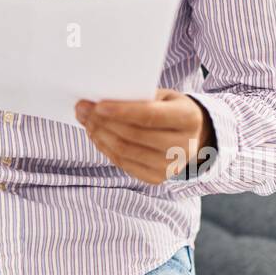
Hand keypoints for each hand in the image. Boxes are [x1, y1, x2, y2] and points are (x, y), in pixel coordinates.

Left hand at [75, 88, 215, 184]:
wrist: (193, 136)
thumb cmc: (171, 109)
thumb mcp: (163, 96)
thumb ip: (139, 97)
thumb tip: (100, 101)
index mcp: (188, 118)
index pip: (150, 116)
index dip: (122, 111)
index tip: (98, 105)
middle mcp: (184, 146)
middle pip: (134, 135)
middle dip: (103, 121)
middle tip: (82, 108)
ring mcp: (171, 166)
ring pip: (125, 151)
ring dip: (100, 135)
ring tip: (85, 120)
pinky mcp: (157, 178)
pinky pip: (124, 163)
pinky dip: (105, 148)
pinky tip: (95, 135)